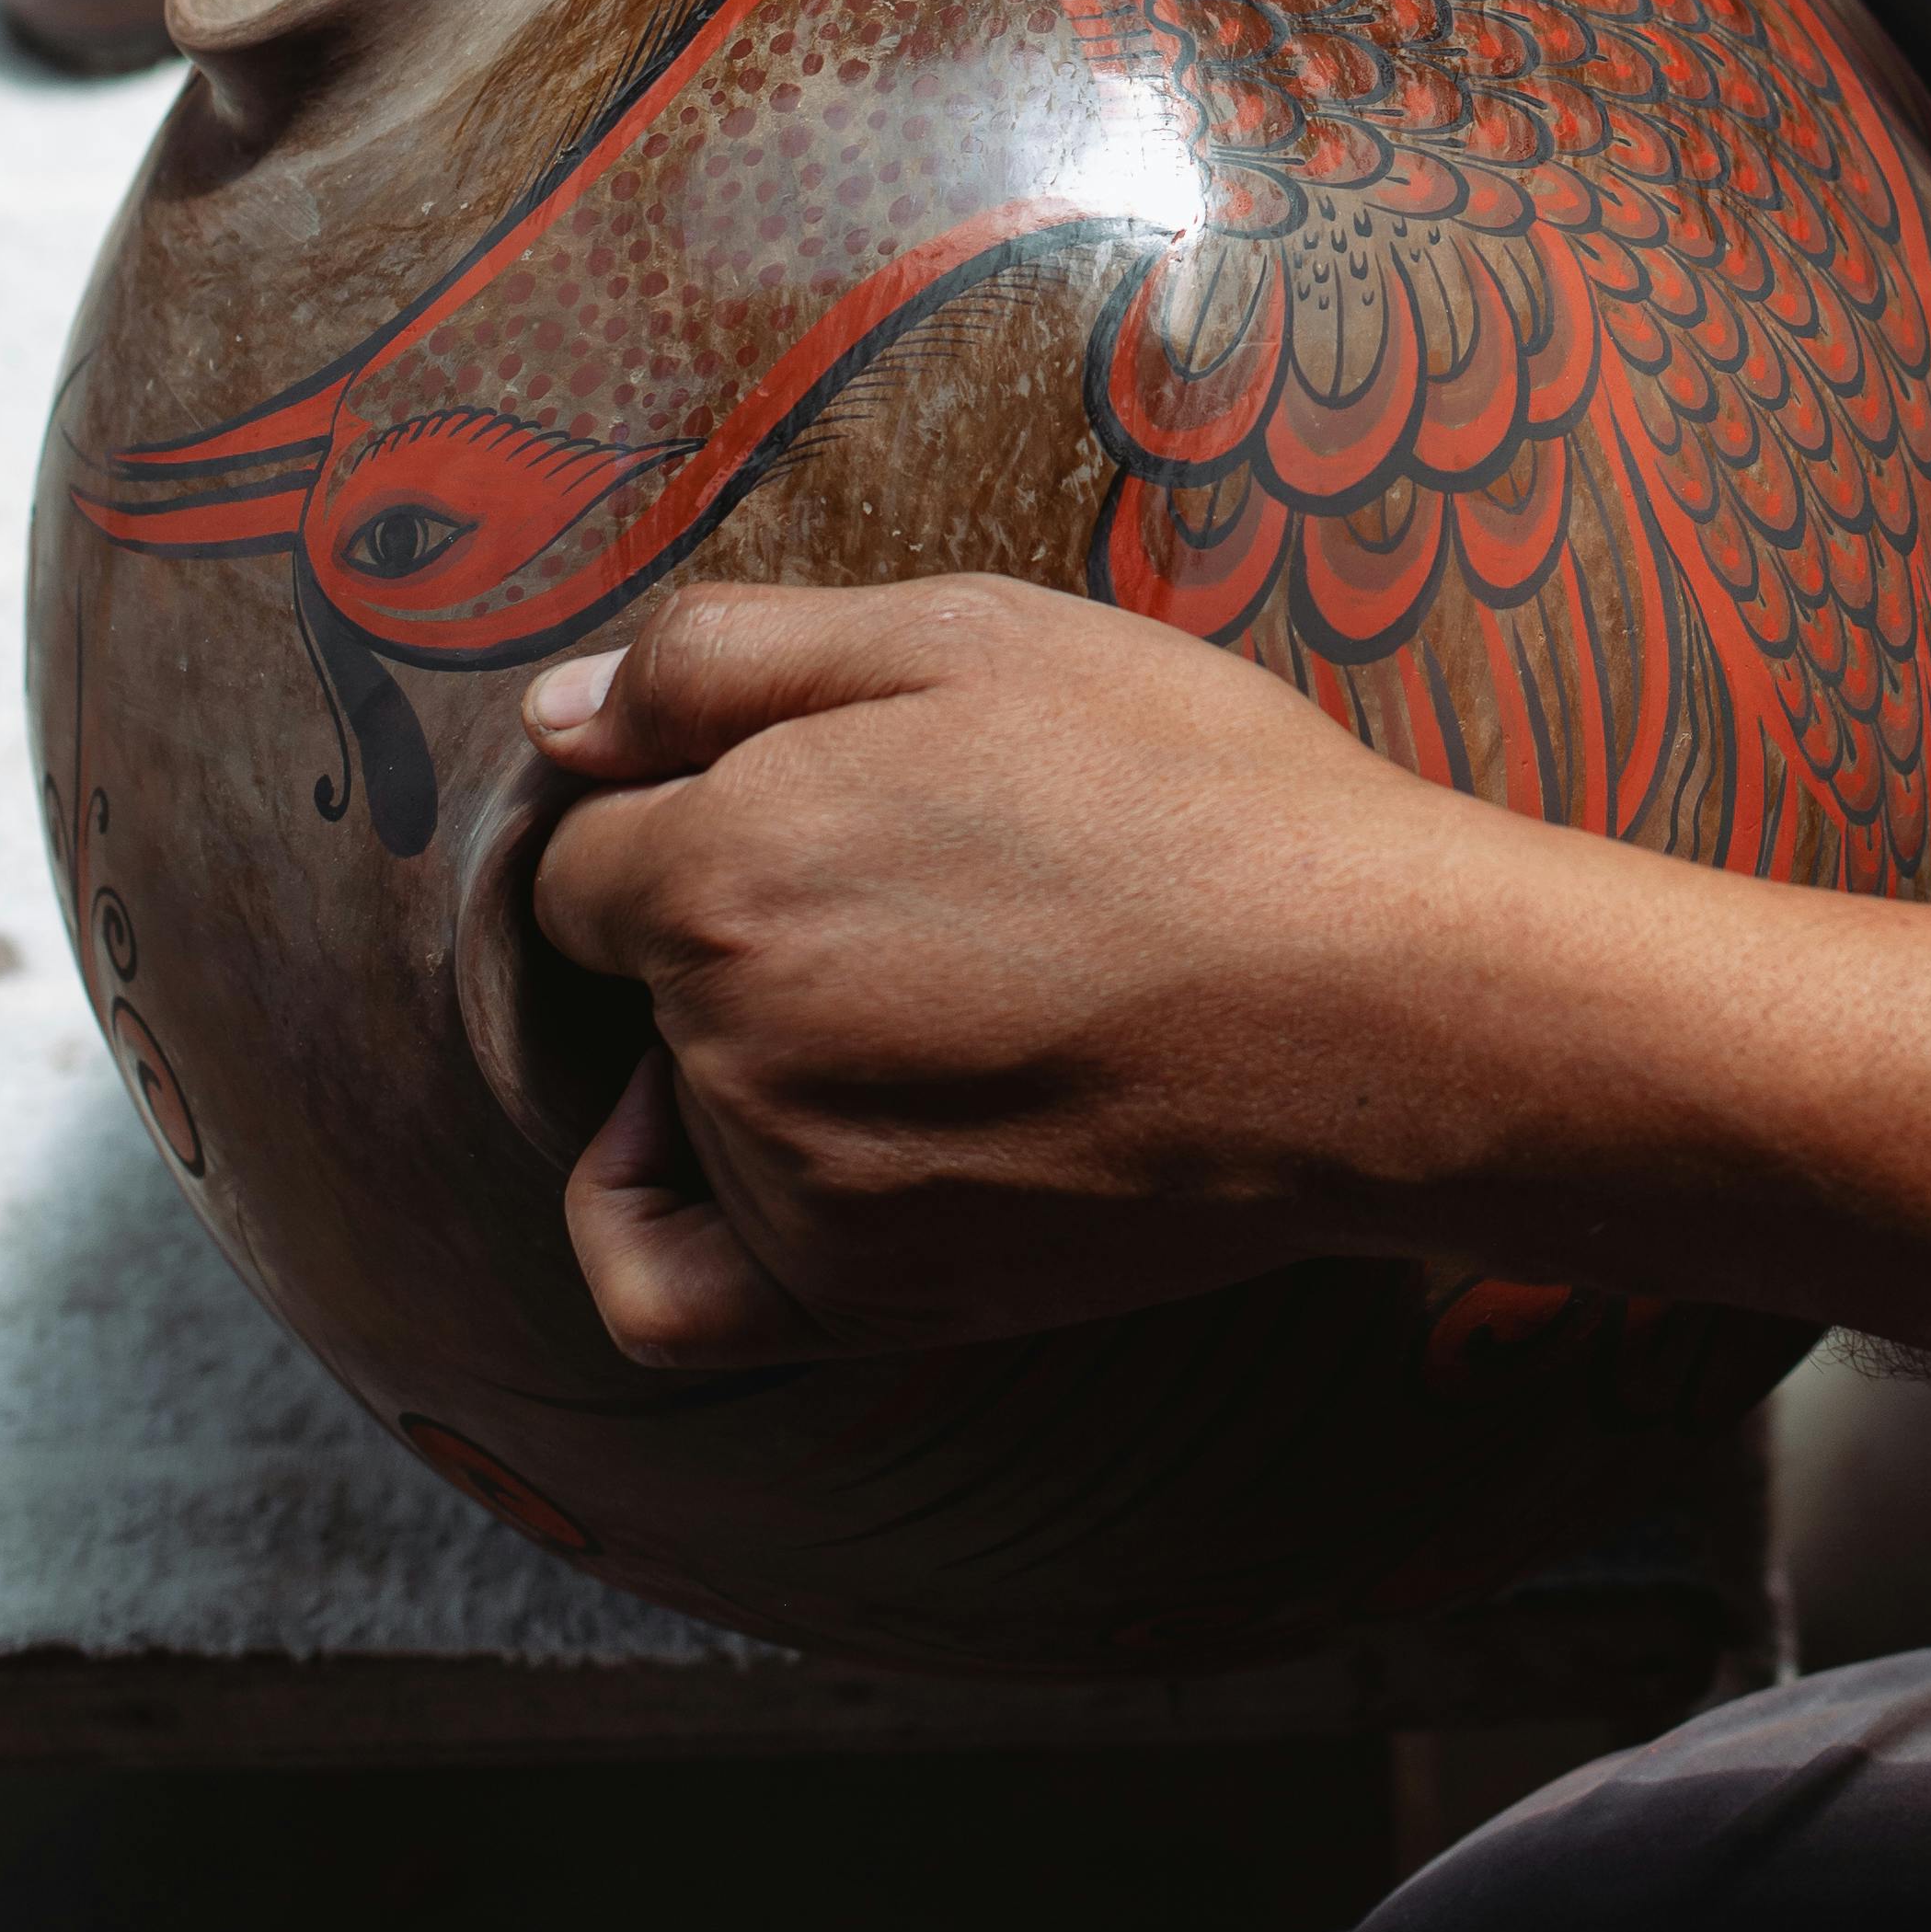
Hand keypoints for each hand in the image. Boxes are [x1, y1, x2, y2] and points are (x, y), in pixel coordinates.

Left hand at [523, 579, 1523, 1370]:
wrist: (1371, 1009)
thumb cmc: (1191, 793)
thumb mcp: (969, 637)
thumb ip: (728, 661)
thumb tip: (559, 715)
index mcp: (729, 856)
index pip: (591, 842)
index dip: (682, 803)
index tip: (803, 793)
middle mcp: (726, 1032)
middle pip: (646, 966)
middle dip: (729, 908)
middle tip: (921, 870)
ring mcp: (787, 1181)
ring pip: (675, 1097)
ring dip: (754, 1039)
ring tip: (946, 978)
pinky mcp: (859, 1294)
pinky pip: (665, 1294)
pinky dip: (663, 1220)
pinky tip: (753, 1156)